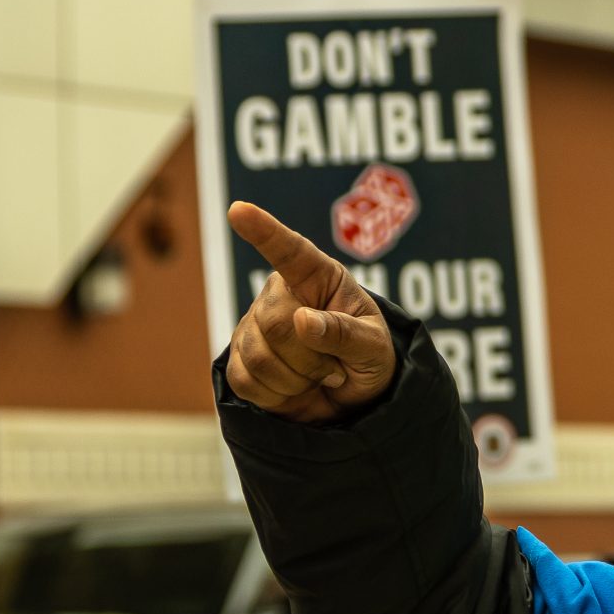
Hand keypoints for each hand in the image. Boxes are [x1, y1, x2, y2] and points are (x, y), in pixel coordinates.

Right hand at [222, 202, 395, 422]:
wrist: (354, 402)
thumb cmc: (368, 359)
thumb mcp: (374, 348)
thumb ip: (345, 333)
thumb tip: (302, 319)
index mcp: (317, 277)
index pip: (289, 250)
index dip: (263, 231)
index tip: (239, 211)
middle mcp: (278, 295)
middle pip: (275, 322)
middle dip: (310, 357)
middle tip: (335, 367)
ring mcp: (253, 327)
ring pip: (258, 355)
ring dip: (297, 379)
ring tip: (317, 376)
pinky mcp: (239, 361)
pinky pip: (244, 380)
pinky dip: (276, 395)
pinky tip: (294, 389)